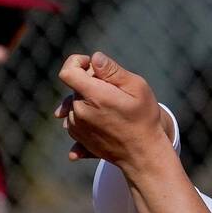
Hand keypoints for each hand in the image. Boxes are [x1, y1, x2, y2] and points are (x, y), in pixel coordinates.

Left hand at [55, 51, 170, 171]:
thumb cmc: (144, 119)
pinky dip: (84, 113)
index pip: (68, 71)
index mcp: (94, 97)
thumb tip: (94, 58)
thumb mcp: (137, 87)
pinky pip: (73, 117)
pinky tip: (103, 118)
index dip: (77, 62)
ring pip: (73, 102)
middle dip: (89, 82)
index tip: (92, 65)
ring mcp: (77, 126)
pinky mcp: (78, 137)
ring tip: (109, 107)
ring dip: (87, 99)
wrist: (143, 154)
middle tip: (113, 90)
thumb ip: (113, 70)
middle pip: (74, 86)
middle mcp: (80, 112)